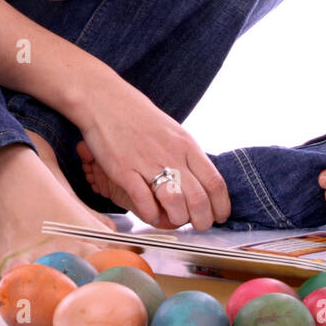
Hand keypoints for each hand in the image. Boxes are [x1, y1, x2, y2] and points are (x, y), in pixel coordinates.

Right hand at [70, 71, 229, 229]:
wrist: (104, 101)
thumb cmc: (139, 117)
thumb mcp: (173, 132)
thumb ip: (186, 156)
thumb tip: (200, 182)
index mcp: (187, 145)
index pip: (215, 183)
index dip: (221, 206)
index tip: (219, 216)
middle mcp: (171, 155)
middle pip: (198, 199)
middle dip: (202, 220)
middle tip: (197, 224)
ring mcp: (147, 163)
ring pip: (174, 204)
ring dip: (177, 219)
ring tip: (173, 220)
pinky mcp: (123, 170)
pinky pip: (143, 202)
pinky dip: (150, 215)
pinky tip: (150, 214)